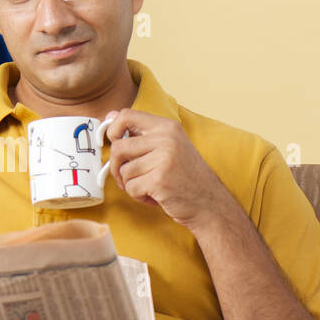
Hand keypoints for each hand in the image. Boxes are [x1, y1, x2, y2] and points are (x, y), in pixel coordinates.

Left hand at [101, 108, 235, 232]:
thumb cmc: (185, 177)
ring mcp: (163, 159)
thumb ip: (141, 133)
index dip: (113, 130)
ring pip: (123, 171)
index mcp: (167, 127)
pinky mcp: (159, 180)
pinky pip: (131, 188)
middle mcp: (166, 139)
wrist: (209, 203)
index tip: (115, 143)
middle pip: (119, 147)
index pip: (126, 115)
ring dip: (132, 185)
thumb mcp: (168, 147)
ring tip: (150, 187)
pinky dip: (139, 196)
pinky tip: (155, 196)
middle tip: (130, 177)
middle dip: (118, 167)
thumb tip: (109, 116)